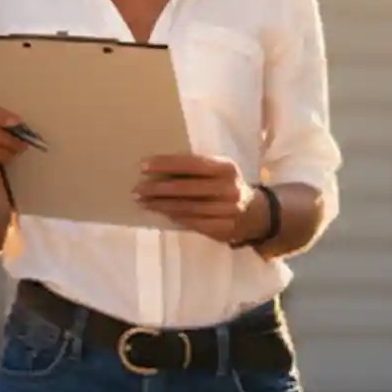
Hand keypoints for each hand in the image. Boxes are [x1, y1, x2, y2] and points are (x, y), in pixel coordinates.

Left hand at [133, 154, 264, 244]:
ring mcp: (227, 210)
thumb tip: (159, 167)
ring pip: (186, 208)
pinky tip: (160, 212)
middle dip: (157, 189)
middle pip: (185, 188)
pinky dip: (173, 217)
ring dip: (160, 205)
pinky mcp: (222, 228)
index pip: (191, 164)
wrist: (256, 213)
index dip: (166, 164)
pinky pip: (192, 222)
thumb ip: (198, 168)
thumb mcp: (220, 170)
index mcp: (225, 168)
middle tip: (136, 189)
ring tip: (142, 202)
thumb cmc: (228, 185)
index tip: (143, 166)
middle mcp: (227, 188)